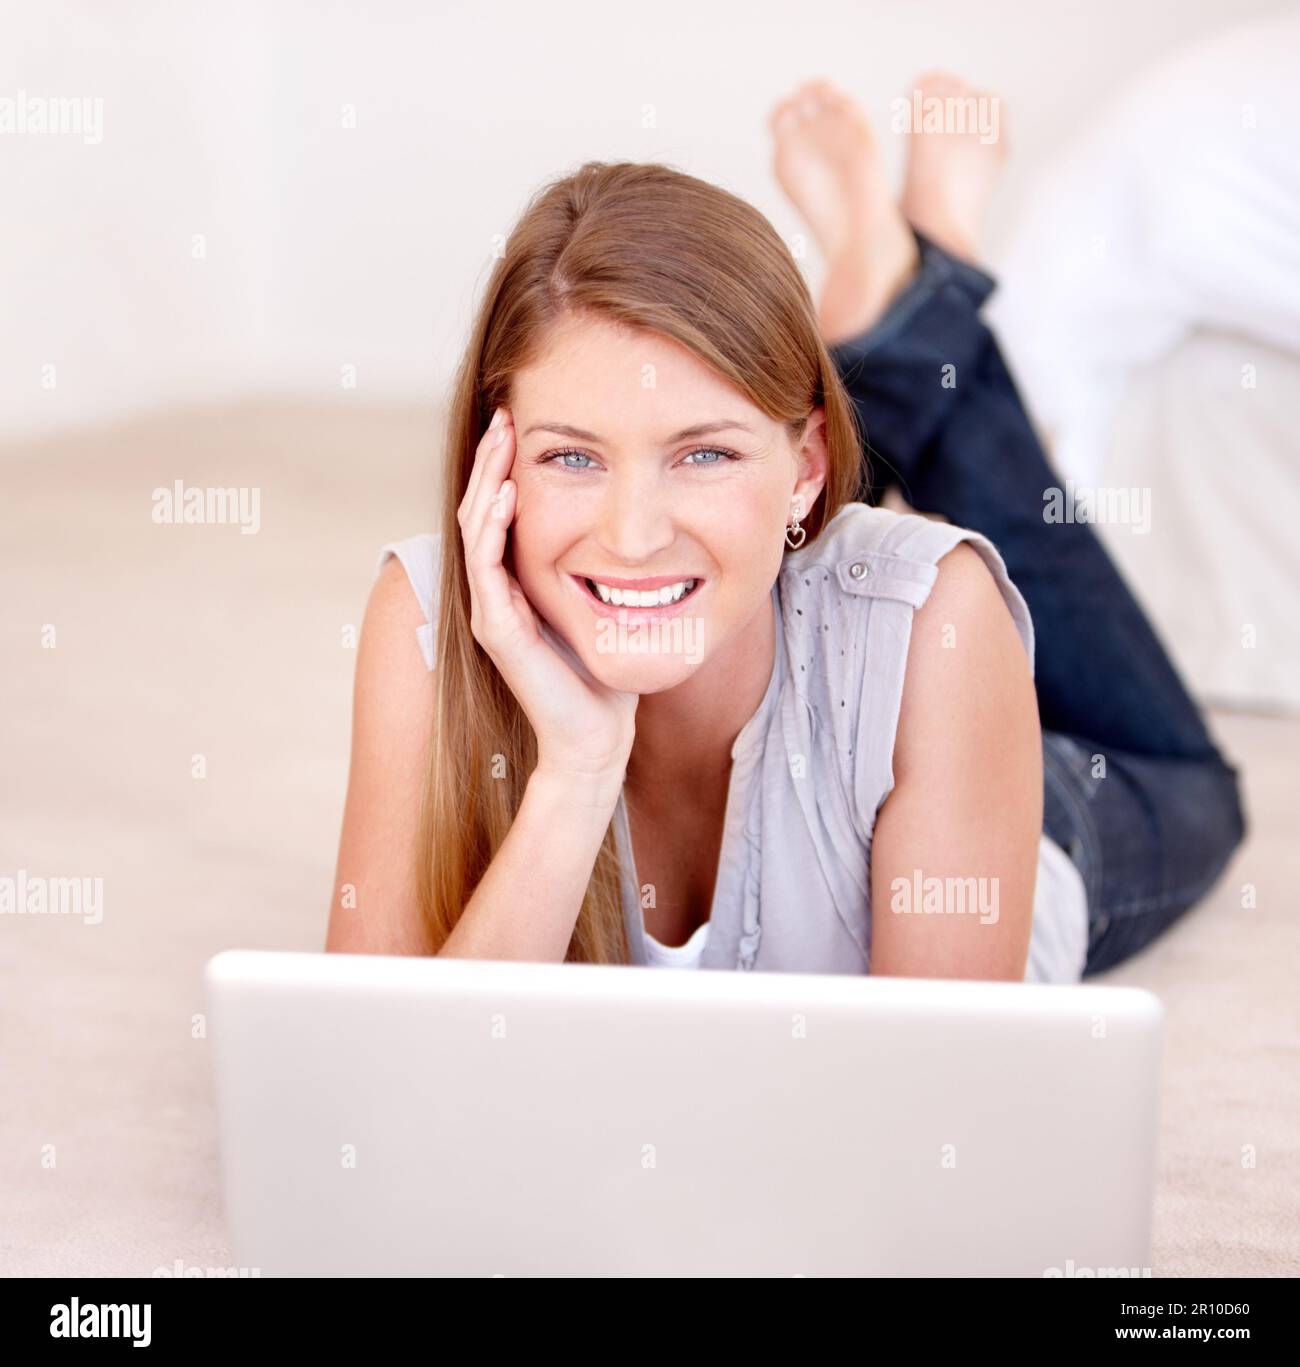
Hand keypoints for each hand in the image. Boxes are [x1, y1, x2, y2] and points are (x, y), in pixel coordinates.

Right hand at [457, 407, 639, 785]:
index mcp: (515, 584)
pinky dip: (494, 526)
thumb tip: (636, 521)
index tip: (525, 422)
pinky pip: (487, 567)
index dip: (506, 467)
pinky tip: (509, 491)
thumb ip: (603, 567)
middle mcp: (495, 594)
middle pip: (481, 510)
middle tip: (506, 413)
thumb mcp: (607, 604)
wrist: (598, 738)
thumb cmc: (605, 676)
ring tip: (502, 437)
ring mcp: (491, 611)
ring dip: (488, 479)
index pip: (500, 512)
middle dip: (492, 460)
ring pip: (476, 530)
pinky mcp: (498, 630)